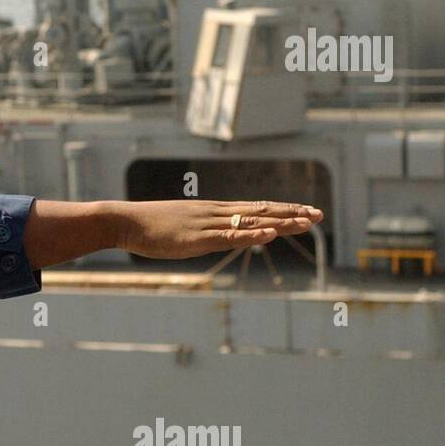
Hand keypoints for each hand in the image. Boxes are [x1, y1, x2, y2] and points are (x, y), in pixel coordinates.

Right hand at [114, 199, 323, 259]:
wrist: (125, 221)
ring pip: (251, 222)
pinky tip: (269, 234)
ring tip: (307, 222)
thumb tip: (216, 237)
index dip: (283, 209)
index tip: (306, 211)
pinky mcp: (197, 237)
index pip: (256, 208)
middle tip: (319, 214)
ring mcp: (208, 224)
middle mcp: (216, 213)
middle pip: (261, 211)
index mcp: (214, 211)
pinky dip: (251, 234)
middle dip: (292, 214)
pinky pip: (229, 236)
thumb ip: (202, 231)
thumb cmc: (150, 225)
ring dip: (281, 222)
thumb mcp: (183, 227)